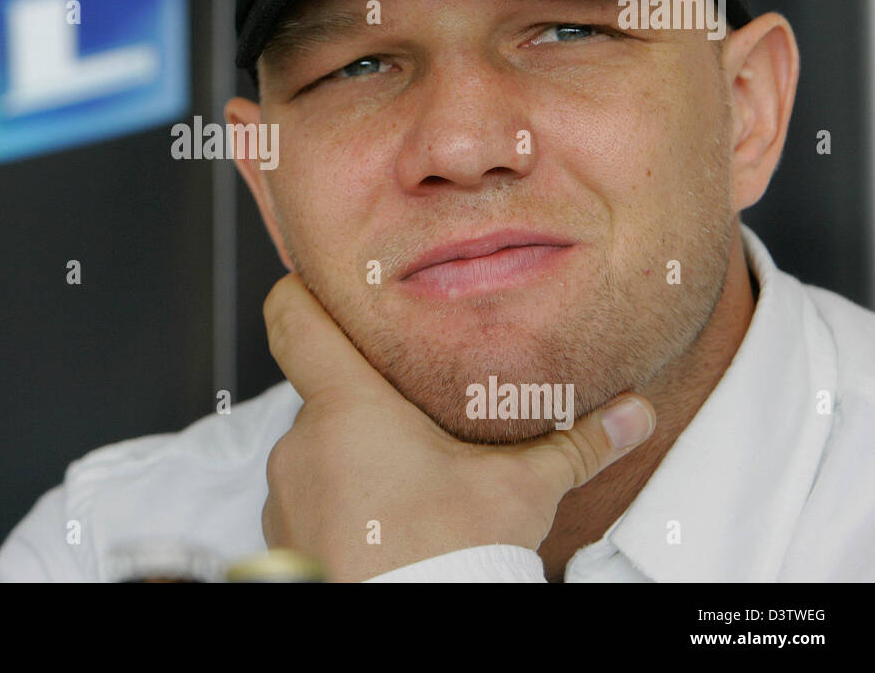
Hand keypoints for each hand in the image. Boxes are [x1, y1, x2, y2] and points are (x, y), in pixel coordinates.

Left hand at [260, 273, 656, 581]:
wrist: (414, 627)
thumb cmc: (451, 558)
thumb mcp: (521, 490)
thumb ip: (574, 443)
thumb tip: (632, 414)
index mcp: (349, 407)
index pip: (293, 320)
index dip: (302, 294)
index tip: (319, 290)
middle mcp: (303, 444)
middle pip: (323, 392)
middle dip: (367, 404)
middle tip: (416, 424)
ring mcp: (285, 495)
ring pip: (318, 450)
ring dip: (354, 458)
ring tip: (410, 484)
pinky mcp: (285, 539)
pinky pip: (308, 501)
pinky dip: (340, 503)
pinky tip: (387, 523)